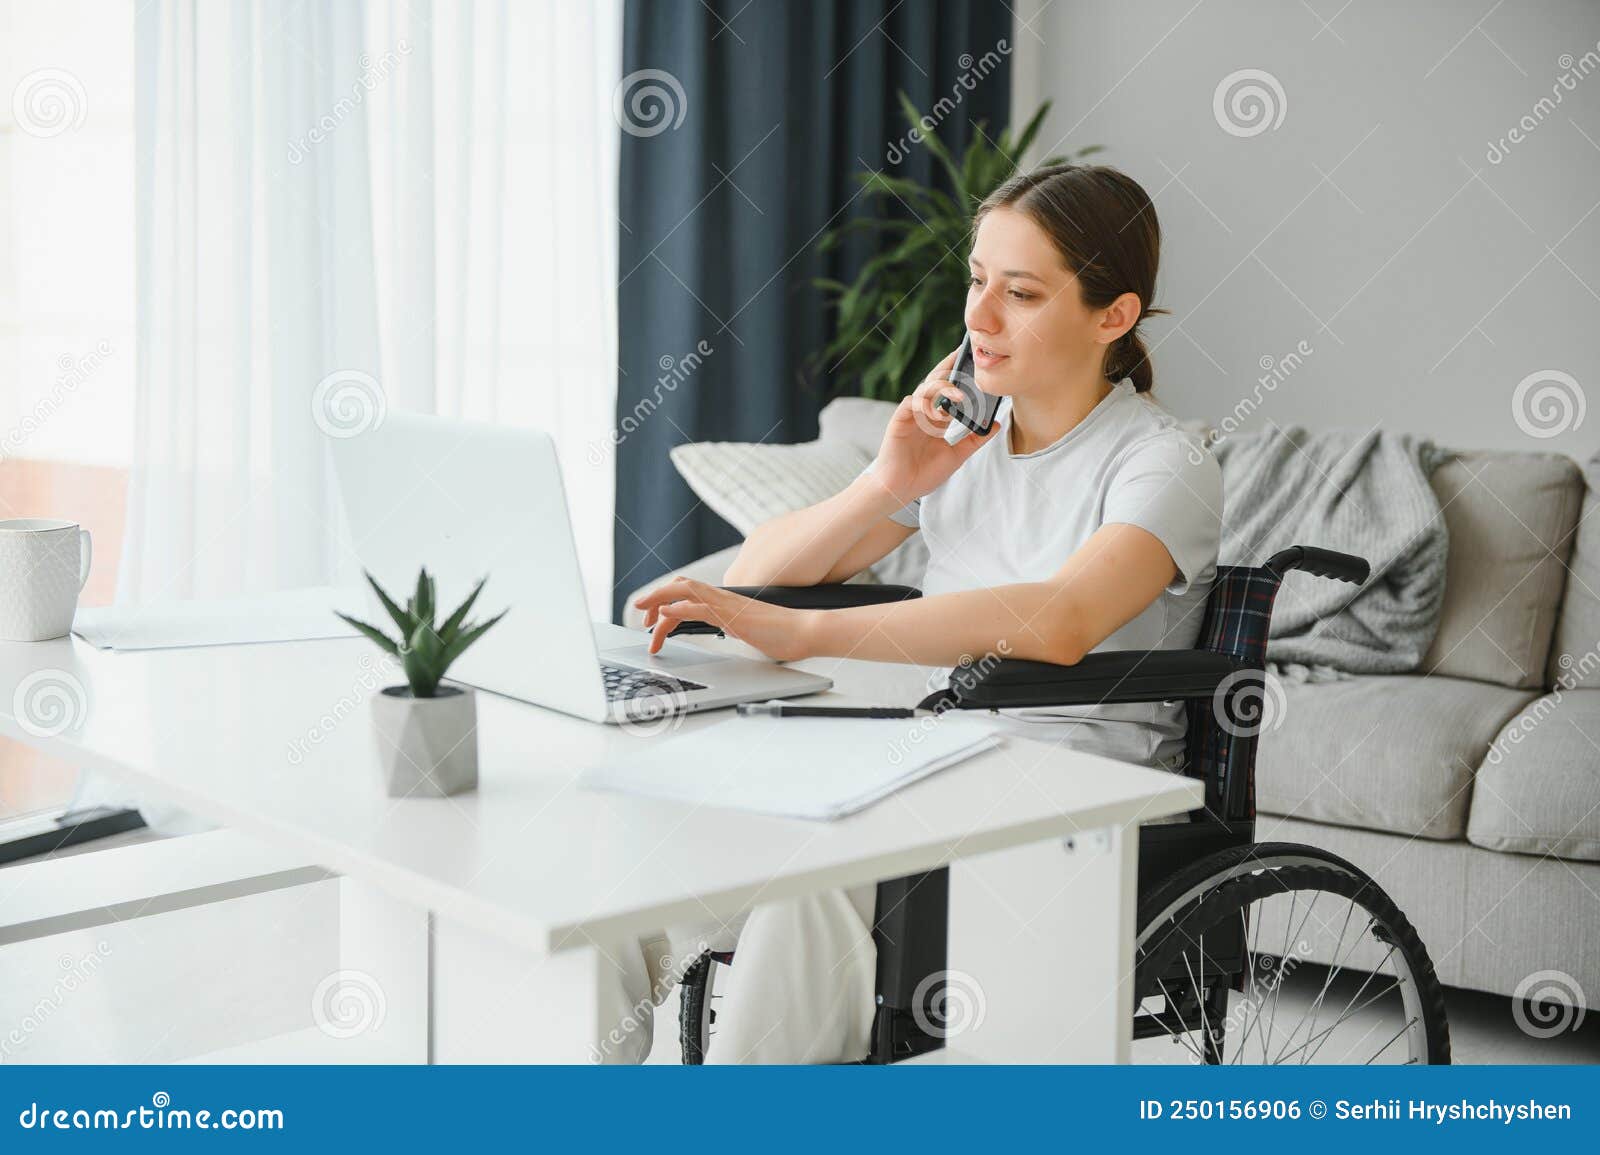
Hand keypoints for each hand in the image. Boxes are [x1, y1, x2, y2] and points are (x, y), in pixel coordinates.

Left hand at [633, 577, 816, 661]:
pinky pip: (700, 607)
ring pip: (685, 591)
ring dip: (659, 600)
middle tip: (642, 617)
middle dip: (656, 598)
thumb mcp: (749, 630)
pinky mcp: (732, 616)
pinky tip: (665, 613)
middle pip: (681, 586)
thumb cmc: (783, 634)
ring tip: (643, 613)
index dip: (667, 602)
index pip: (689, 593)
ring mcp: (727, 605)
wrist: (806, 630)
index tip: (654, 621)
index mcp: (725, 602)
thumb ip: (734, 627)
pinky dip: (679, 608)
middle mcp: (723, 599)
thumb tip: (727, 631)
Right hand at [870, 348, 1001, 505]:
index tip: (975, 363)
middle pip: (937, 383)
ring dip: (942, 389)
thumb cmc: (924, 473)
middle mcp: (924, 412)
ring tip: (960, 395)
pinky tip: (936, 410)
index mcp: (937, 418)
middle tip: (964, 355)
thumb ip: (974, 440)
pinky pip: (910, 404)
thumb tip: (995, 425)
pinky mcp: (899, 421)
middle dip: (949, 368)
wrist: (900, 489)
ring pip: (925, 390)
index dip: (960, 376)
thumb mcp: (956, 455)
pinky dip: (923, 404)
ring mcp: (911, 415)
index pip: (950, 391)